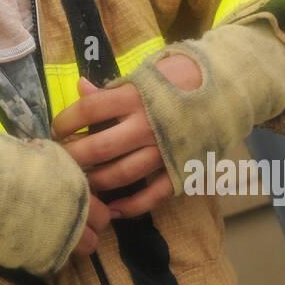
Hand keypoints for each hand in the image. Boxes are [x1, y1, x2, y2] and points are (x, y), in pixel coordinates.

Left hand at [53, 54, 202, 231]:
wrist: (227, 86)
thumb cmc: (179, 78)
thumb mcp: (144, 75)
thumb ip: (112, 89)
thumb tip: (79, 88)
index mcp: (134, 97)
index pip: (87, 111)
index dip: (65, 122)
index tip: (57, 130)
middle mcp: (146, 125)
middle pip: (98, 149)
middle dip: (74, 158)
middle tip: (62, 161)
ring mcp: (163, 150)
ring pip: (120, 175)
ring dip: (96, 183)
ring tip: (82, 182)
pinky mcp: (180, 169)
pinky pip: (152, 195)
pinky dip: (130, 206)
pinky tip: (113, 209)